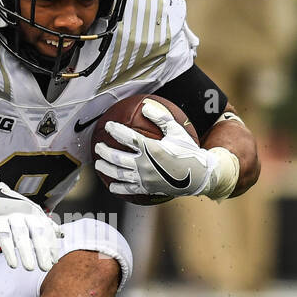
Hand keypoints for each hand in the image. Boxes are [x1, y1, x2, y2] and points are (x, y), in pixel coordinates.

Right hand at [0, 171, 60, 270]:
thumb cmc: (14, 207)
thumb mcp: (32, 212)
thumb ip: (47, 223)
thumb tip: (62, 235)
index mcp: (36, 212)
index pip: (47, 231)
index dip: (52, 247)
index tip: (54, 262)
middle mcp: (25, 213)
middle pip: (37, 233)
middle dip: (42, 251)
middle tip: (46, 268)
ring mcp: (11, 216)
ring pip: (21, 236)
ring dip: (26, 253)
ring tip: (30, 268)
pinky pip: (4, 237)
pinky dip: (9, 251)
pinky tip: (13, 264)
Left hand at [94, 98, 213, 198]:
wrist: (198, 175)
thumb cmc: (188, 151)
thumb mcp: (177, 131)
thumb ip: (161, 118)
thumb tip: (145, 107)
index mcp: (152, 148)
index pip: (128, 137)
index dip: (115, 130)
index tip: (108, 125)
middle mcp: (145, 164)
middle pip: (117, 157)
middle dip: (104, 151)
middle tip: (98, 146)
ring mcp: (145, 178)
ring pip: (119, 174)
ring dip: (106, 168)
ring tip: (99, 164)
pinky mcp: (147, 189)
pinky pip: (128, 189)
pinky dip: (118, 187)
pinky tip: (112, 186)